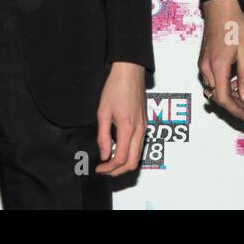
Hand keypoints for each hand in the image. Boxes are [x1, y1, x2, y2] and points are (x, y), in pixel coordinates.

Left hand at [95, 61, 145, 175]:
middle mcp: (140, 130)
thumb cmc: (116, 88)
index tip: (98, 168)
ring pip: (138, 155)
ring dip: (124, 163)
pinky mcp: (145, 124)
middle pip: (133, 162)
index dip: (108, 168)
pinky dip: (129, 153)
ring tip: (109, 161)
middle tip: (104, 170)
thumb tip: (105, 154)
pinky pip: (140, 145)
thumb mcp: (103, 112)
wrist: (130, 72)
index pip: (121, 158)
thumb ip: (103, 136)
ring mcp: (144, 127)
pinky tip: (117, 148)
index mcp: (128, 127)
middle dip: (118, 171)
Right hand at [197, 0, 243, 120]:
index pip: (224, 99)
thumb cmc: (234, 26)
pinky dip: (224, 86)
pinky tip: (236, 81)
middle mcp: (206, 69)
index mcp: (217, 68)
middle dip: (236, 104)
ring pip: (215, 90)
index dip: (236, 111)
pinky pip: (212, 81)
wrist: (220, 8)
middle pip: (218, 97)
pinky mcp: (204, 61)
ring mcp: (203, 65)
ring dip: (230, 95)